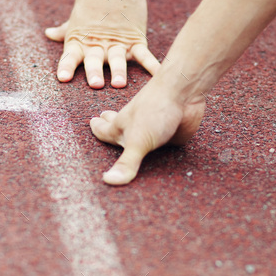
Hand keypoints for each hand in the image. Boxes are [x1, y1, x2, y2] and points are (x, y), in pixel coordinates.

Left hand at [46, 0, 158, 88]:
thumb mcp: (76, 17)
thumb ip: (64, 31)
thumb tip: (49, 34)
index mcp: (80, 40)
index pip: (70, 57)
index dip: (66, 67)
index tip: (63, 78)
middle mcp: (97, 44)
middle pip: (94, 61)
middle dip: (94, 72)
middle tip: (96, 84)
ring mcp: (117, 42)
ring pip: (118, 59)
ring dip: (119, 71)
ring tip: (119, 83)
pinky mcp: (135, 37)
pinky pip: (144, 54)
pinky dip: (151, 64)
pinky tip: (157, 73)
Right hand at [90, 76, 204, 182]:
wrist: (184, 93)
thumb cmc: (154, 109)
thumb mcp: (137, 140)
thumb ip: (126, 163)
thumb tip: (109, 182)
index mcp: (120, 127)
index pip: (103, 131)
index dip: (96, 129)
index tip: (91, 124)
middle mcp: (135, 129)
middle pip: (120, 132)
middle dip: (111, 129)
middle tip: (103, 125)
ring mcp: (153, 132)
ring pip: (142, 142)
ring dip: (136, 142)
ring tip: (130, 140)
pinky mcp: (171, 137)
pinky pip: (164, 148)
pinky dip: (161, 151)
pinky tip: (161, 152)